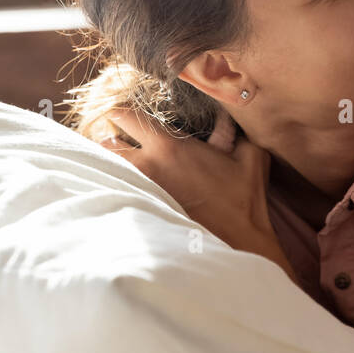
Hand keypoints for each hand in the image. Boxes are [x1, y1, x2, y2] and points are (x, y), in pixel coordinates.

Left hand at [96, 107, 296, 279]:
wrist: (238, 240)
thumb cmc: (243, 197)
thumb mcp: (250, 155)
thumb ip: (235, 131)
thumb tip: (228, 115)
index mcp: (168, 147)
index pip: (124, 115)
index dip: (121, 111)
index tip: (127, 116)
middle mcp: (147, 167)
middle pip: (104, 143)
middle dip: (110, 138)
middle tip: (123, 140)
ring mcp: (140, 192)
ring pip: (106, 169)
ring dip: (111, 163)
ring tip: (125, 164)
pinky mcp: (141, 213)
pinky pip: (116, 192)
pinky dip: (117, 185)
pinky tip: (131, 188)